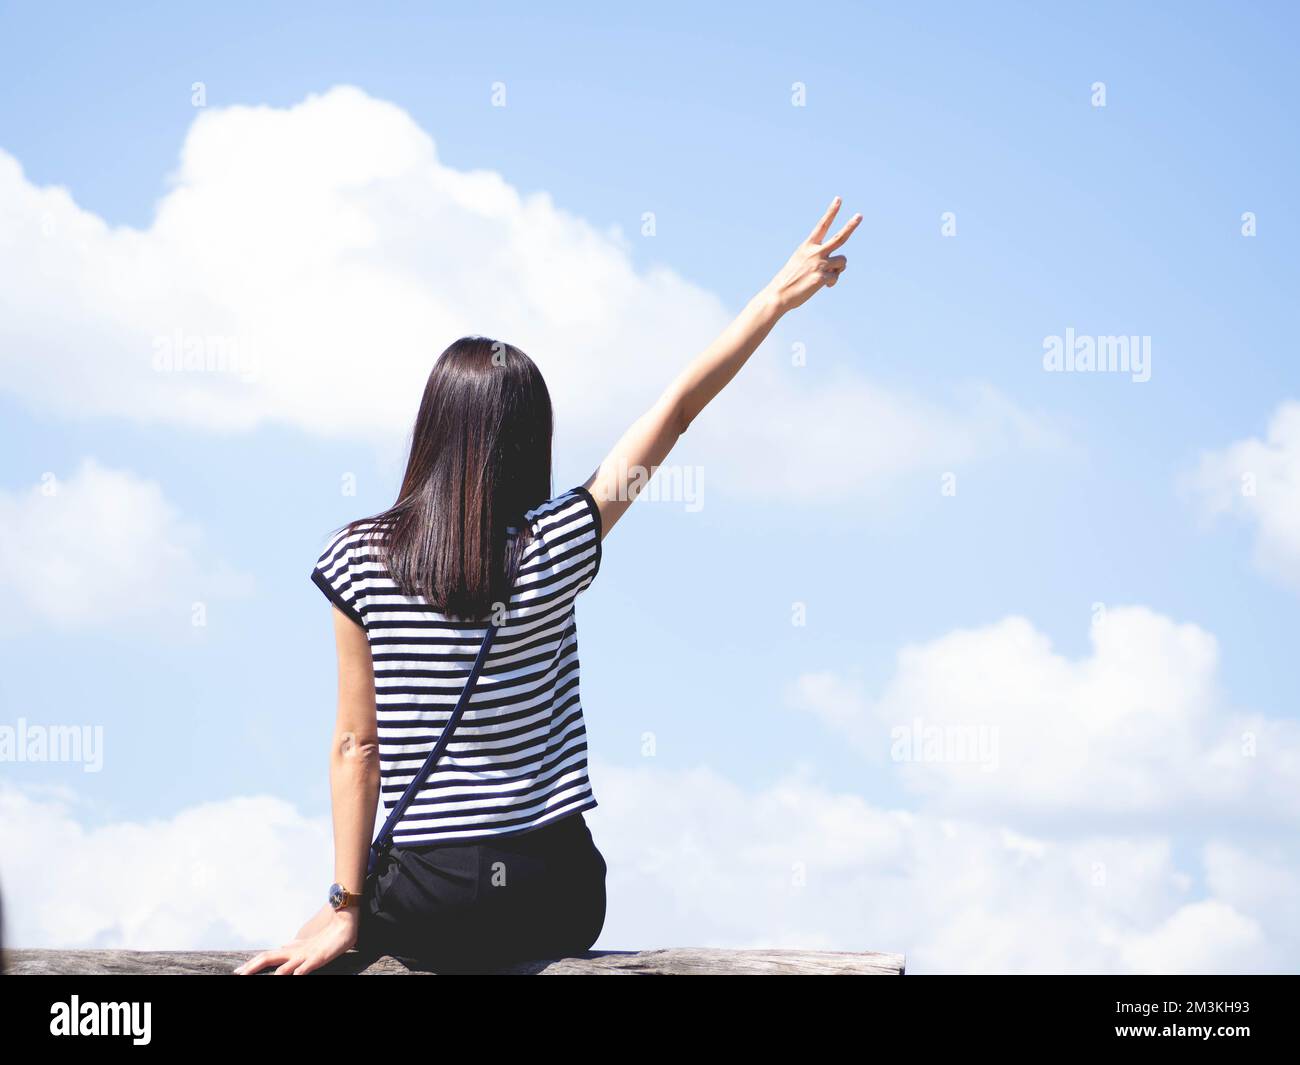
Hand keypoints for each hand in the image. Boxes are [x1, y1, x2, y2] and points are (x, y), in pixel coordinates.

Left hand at [233, 909, 358, 974]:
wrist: (344, 923)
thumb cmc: (327, 936)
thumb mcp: (308, 943)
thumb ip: (295, 945)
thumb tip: (282, 945)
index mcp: (291, 950)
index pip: (267, 956)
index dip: (252, 963)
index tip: (237, 971)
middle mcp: (295, 952)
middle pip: (268, 958)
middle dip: (252, 967)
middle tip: (238, 974)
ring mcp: (306, 955)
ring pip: (285, 966)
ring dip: (273, 975)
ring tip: (262, 979)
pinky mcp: (319, 958)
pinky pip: (307, 967)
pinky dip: (298, 972)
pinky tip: (294, 977)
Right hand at [764, 197, 861, 313]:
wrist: (779, 294)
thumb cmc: (790, 279)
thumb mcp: (802, 262)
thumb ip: (821, 259)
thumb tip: (841, 264)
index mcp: (808, 246)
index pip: (822, 225)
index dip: (831, 212)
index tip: (838, 199)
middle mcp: (815, 252)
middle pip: (839, 238)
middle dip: (851, 226)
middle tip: (860, 216)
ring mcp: (819, 264)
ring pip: (842, 261)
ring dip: (838, 268)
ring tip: (826, 275)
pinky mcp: (822, 278)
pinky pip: (836, 278)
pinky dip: (831, 283)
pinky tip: (822, 286)